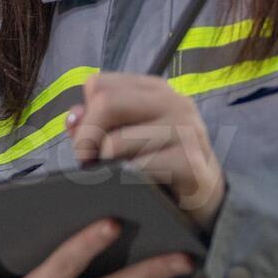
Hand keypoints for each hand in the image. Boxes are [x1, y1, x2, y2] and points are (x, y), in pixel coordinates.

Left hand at [68, 72, 225, 230]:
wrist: (204, 192)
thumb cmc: (157, 159)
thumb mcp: (127, 134)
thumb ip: (95, 122)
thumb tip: (72, 118)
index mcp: (154, 89)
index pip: (99, 84)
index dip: (84, 115)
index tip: (86, 142)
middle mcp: (173, 101)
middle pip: (106, 103)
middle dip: (85, 137)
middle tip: (87, 161)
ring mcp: (185, 129)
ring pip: (115, 141)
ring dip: (105, 164)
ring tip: (113, 174)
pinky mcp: (190, 160)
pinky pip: (139, 167)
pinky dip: (127, 179)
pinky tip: (135, 185)